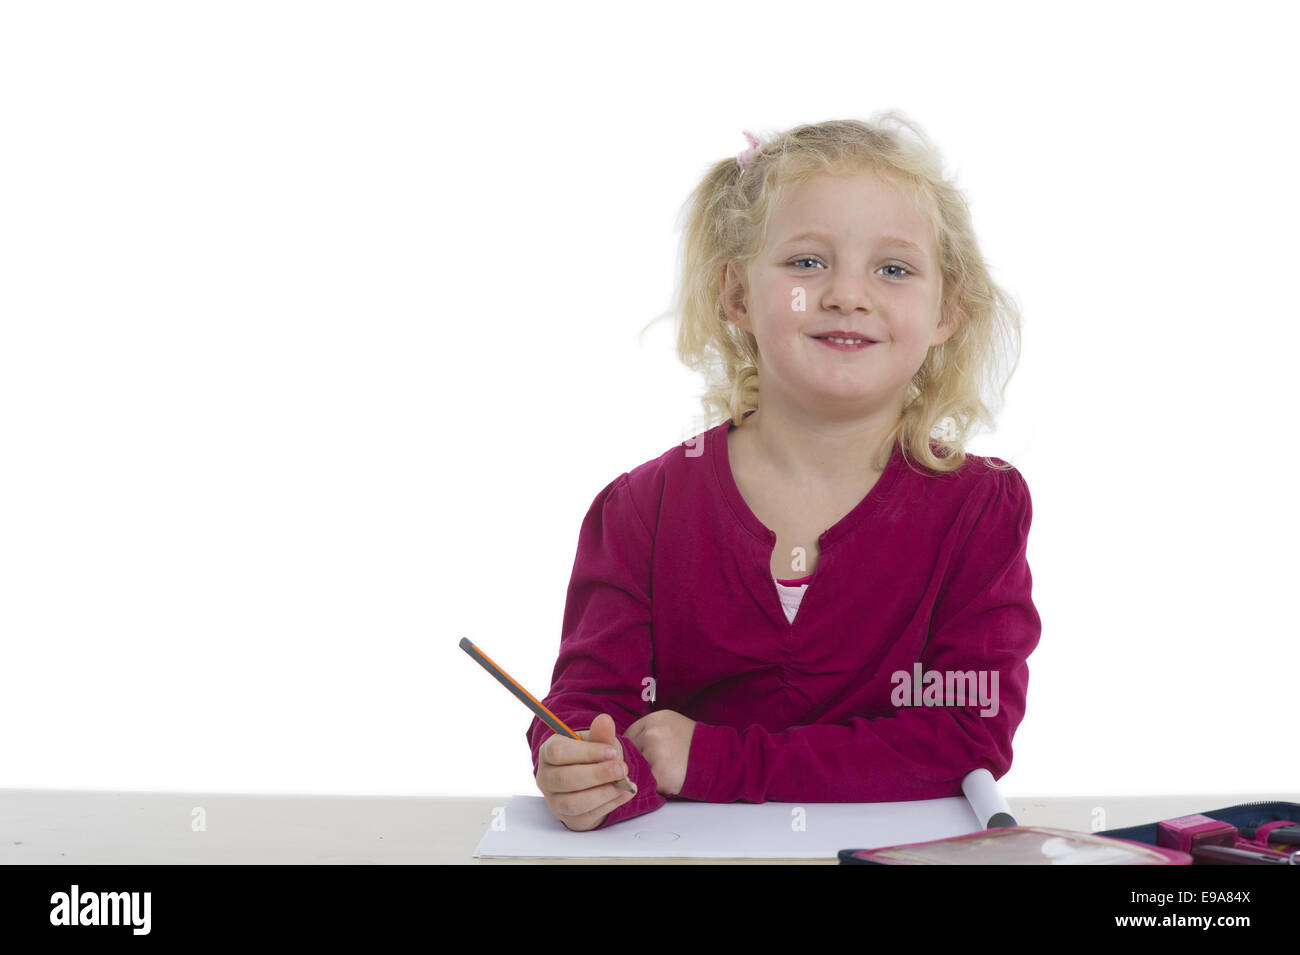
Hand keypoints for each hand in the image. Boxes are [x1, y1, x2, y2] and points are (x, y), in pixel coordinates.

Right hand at [535, 713, 635, 831]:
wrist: (595, 779)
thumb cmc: (593, 756)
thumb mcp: (599, 742)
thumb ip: (601, 734)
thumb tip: (605, 720)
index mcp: (548, 752)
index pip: (558, 752)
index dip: (587, 753)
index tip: (611, 751)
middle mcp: (546, 777)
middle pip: (565, 779)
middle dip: (598, 774)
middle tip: (622, 768)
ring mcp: (554, 801)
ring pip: (573, 802)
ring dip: (603, 793)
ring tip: (625, 783)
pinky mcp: (569, 819)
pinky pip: (586, 817)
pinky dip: (609, 805)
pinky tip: (624, 793)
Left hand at [625, 710, 696, 795]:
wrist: (718, 758)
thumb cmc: (694, 744)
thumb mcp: (671, 724)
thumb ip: (649, 731)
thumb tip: (627, 745)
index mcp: (653, 719)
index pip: (627, 735)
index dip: (633, 748)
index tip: (641, 754)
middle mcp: (651, 734)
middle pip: (628, 752)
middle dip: (638, 761)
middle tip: (655, 764)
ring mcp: (655, 753)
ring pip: (636, 769)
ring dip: (646, 773)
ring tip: (665, 770)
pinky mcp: (660, 773)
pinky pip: (647, 782)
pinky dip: (655, 785)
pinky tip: (668, 779)